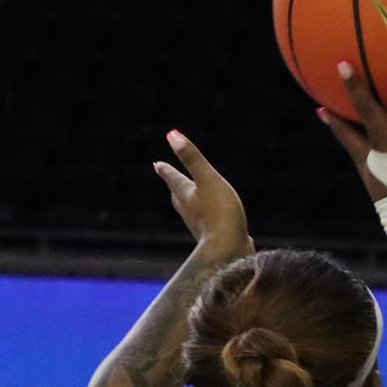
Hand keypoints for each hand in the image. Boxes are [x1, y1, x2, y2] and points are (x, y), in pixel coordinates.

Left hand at [151, 130, 250, 255]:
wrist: (229, 252)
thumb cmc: (219, 213)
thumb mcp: (207, 179)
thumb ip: (192, 158)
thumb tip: (172, 134)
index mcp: (187, 196)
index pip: (173, 179)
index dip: (166, 170)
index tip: (157, 164)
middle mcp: (190, 212)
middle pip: (178, 197)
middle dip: (175, 187)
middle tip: (169, 180)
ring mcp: (201, 227)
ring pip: (191, 212)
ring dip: (189, 203)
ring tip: (189, 200)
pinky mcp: (214, 239)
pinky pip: (208, 225)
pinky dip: (206, 218)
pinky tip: (214, 221)